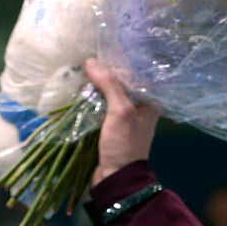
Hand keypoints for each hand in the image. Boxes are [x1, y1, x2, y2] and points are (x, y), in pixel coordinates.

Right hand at [84, 58, 160, 184]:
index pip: (139, 75)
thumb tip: (90, 62)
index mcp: (150, 103)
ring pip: (107, 95)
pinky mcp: (107, 128)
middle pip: (121, 84)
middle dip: (106, 73)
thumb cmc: (124, 144)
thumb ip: (110, 85)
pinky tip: (76, 88)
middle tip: (88, 56)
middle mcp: (138, 108)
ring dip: (94, 86)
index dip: (124, 62)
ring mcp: (122, 119)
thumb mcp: (121, 111)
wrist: (115, 178)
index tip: (107, 47)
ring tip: (79, 68)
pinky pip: (98, 108)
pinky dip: (88, 99)